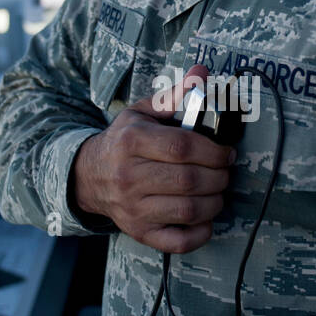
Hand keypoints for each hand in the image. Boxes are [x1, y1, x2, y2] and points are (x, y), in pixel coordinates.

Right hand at [72, 66, 234, 252]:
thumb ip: (174, 96)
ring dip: (215, 202)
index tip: (227, 153)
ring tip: (217, 191)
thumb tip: (201, 73)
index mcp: (132, 142)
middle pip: (189, 181)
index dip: (213, 151)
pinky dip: (200, 234)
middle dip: (219, 177)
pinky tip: (206, 219)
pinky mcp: (139, 231)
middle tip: (225, 172)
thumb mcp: (142, 114)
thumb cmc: (123, 142)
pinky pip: (177, 242)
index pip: (182, 148)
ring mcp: (133, 208)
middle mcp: (130, 176)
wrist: (88, 176)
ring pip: (188, 211)